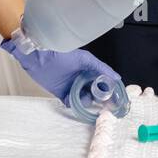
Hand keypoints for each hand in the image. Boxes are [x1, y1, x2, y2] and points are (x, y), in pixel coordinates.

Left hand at [1, 38, 120, 103]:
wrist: (41, 58)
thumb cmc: (63, 53)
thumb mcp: (85, 59)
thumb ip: (101, 67)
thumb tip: (116, 77)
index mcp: (90, 70)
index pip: (104, 82)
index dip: (109, 90)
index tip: (115, 98)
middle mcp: (83, 79)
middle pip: (95, 93)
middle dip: (99, 98)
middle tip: (101, 102)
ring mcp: (73, 87)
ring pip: (84, 99)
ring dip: (86, 100)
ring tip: (84, 97)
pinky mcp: (62, 93)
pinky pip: (71, 103)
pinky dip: (73, 104)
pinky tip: (72, 99)